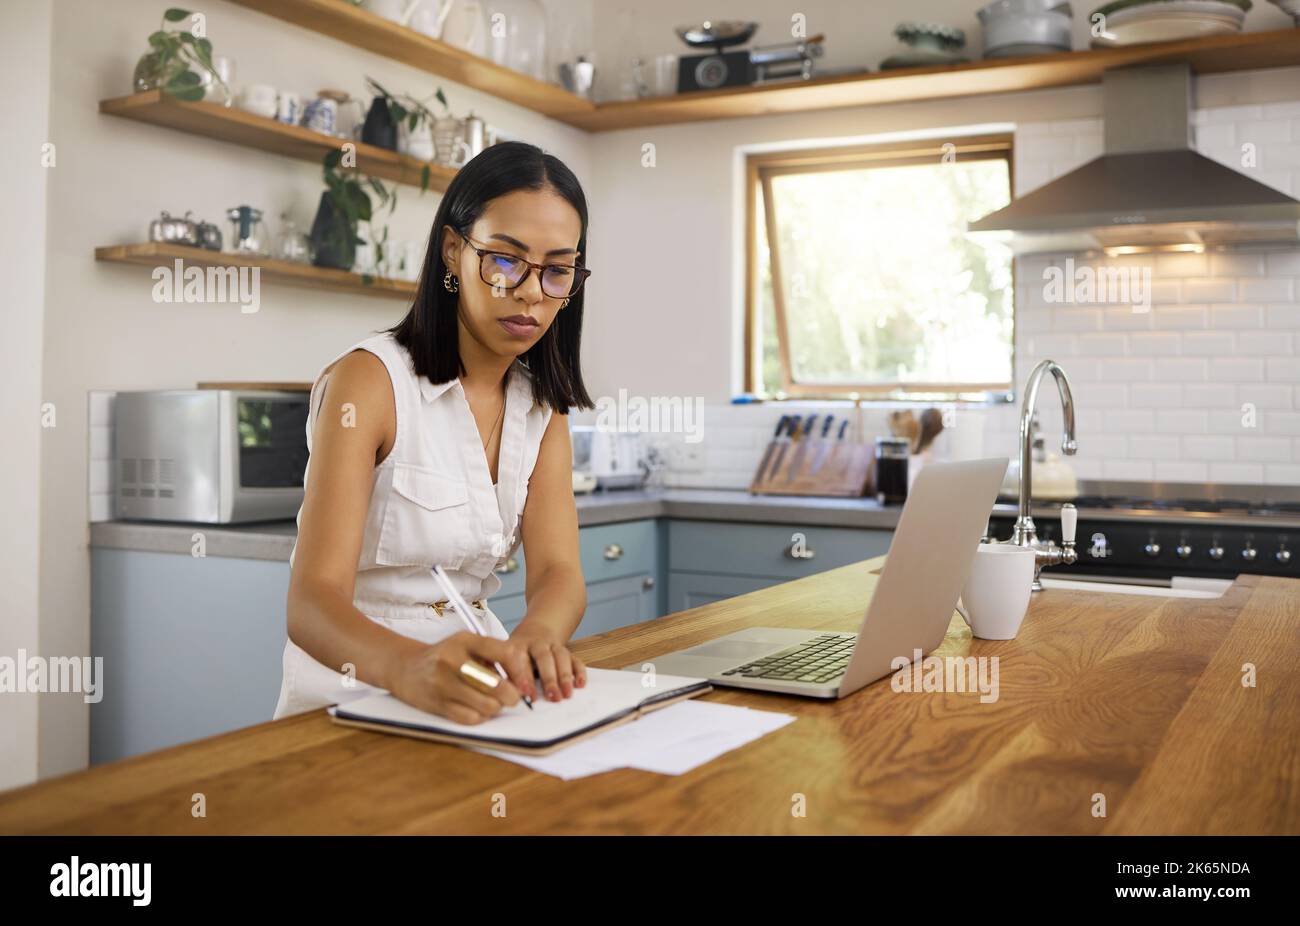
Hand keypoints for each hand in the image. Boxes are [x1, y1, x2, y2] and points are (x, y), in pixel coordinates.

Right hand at [388, 632, 533, 724]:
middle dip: (512, 695)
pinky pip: (471, 719)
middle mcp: (452, 659)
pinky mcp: (437, 704)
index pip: (506, 653)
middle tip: (513, 697)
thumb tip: (521, 680)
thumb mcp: (466, 644)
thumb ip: (493, 655)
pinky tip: (478, 709)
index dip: (520, 671)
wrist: (406, 668)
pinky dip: (480, 717)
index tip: (524, 683)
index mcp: (464, 640)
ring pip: (487, 705)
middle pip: (497, 685)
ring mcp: (443, 683)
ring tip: (493, 702)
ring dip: (496, 707)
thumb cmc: (445, 656)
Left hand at [510, 623, 586, 701]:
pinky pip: (574, 658)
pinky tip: (580, 684)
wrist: (534, 631)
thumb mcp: (505, 658)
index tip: (527, 694)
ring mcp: (553, 645)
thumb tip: (507, 694)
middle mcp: (537, 643)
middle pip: (544, 657)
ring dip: (565, 676)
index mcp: (518, 645)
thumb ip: (506, 674)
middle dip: (549, 678)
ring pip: (561, 656)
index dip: (524, 677)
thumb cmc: (516, 652)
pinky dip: (579, 671)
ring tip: (567, 694)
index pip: (520, 660)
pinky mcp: (566, 650)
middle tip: (552, 697)